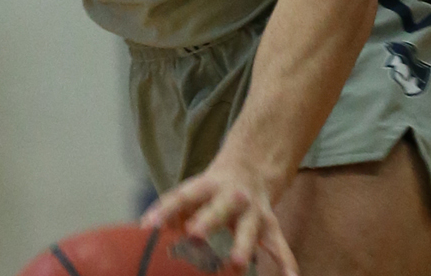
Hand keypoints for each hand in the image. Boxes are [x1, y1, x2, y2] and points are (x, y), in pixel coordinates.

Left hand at [142, 155, 295, 274]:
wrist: (253, 166)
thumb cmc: (212, 190)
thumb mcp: (191, 193)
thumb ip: (171, 212)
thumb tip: (145, 233)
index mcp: (207, 187)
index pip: (183, 197)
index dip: (165, 210)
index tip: (150, 226)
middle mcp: (232, 197)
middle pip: (220, 208)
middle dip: (208, 221)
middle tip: (194, 235)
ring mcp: (254, 211)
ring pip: (251, 228)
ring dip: (244, 246)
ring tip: (237, 264)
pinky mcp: (270, 225)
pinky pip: (279, 245)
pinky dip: (286, 262)